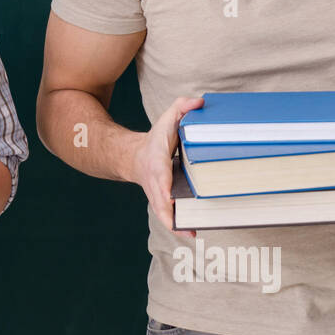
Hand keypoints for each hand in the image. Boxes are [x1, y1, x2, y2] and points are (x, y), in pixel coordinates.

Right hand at [131, 95, 204, 237]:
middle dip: (169, 210)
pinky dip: (178, 227)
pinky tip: (193, 233)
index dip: (163, 184)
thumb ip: (182, 107)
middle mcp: (155, 181)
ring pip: (163, 212)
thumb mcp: (167, 119)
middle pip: (160, 199)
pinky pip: (168, 217)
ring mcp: (157, 194)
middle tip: (182, 221)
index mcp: (156, 160)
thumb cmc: (157, 139)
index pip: (159, 173)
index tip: (169, 195)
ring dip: (175, 223)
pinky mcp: (162, 203)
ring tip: (192, 231)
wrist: (135, 158)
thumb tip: (199, 102)